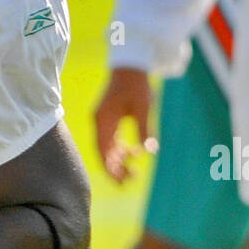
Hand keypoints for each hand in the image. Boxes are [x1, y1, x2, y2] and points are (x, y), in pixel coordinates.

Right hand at [94, 67, 155, 182]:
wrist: (130, 67)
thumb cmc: (136, 85)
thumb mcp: (143, 107)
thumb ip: (144, 128)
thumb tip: (148, 150)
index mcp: (103, 120)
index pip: (102, 150)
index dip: (109, 168)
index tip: (121, 181)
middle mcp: (99, 122)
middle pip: (103, 152)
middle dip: (116, 168)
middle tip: (132, 179)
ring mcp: (103, 120)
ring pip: (107, 147)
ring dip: (119, 160)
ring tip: (135, 171)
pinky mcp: (108, 118)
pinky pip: (111, 139)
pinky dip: (120, 148)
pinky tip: (134, 153)